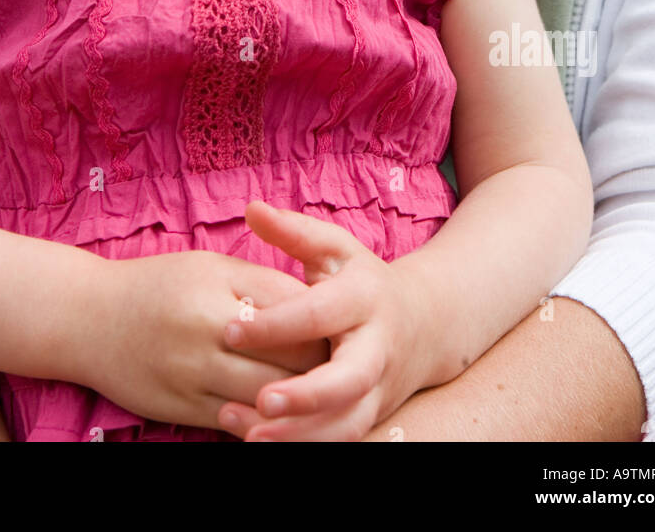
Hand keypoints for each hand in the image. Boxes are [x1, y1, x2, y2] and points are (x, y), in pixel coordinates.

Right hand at [75, 247, 329, 430]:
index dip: (325, 321)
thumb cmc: (157, 285)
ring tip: (325, 392)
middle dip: (323, 363)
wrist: (86, 319)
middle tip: (349, 362)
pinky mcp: (183, 409)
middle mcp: (207, 333)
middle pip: (289, 358)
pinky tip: (285, 417)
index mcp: (219, 289)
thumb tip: (317, 304)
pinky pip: (239, 425)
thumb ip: (264, 283)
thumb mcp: (211, 267)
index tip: (345, 324)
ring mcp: (193, 376)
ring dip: (301, 399)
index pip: (294, 310)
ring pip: (268, 398)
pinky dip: (267, 423)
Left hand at [218, 201, 432, 441]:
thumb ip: (293, 232)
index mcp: (363, 299)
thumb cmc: (362, 280)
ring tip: (250, 437)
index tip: (229, 331)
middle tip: (263, 400)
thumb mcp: (335, 248)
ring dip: (301, 436)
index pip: (319, 313)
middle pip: (349, 380)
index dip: (275, 324)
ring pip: (348, 424)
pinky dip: (304, 446)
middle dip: (307, 395)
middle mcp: (376, 348)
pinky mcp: (372, 417)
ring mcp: (378, 389)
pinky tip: (257, 441)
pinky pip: (342, 441)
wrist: (425, 324)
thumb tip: (251, 208)